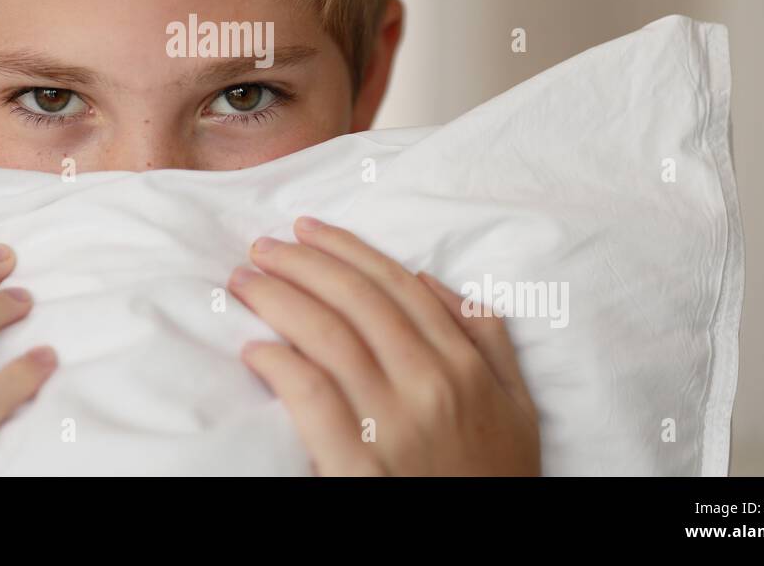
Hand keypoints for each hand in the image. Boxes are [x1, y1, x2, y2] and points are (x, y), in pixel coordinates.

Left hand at [229, 217, 539, 475]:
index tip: (307, 230)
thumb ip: (487, 338)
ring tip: (244, 285)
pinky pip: (310, 396)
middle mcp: (431, 383)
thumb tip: (432, 281)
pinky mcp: (357, 464)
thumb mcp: (519, 407)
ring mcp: (394, 424)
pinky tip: (253, 351)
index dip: (346, 249)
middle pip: (355, 301)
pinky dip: (278, 364)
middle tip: (261, 248)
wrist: (484, 551)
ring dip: (278, 300)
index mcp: (465, 364)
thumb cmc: (494, 476)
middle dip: (302, 263)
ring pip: (327, 336)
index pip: (396, 286)